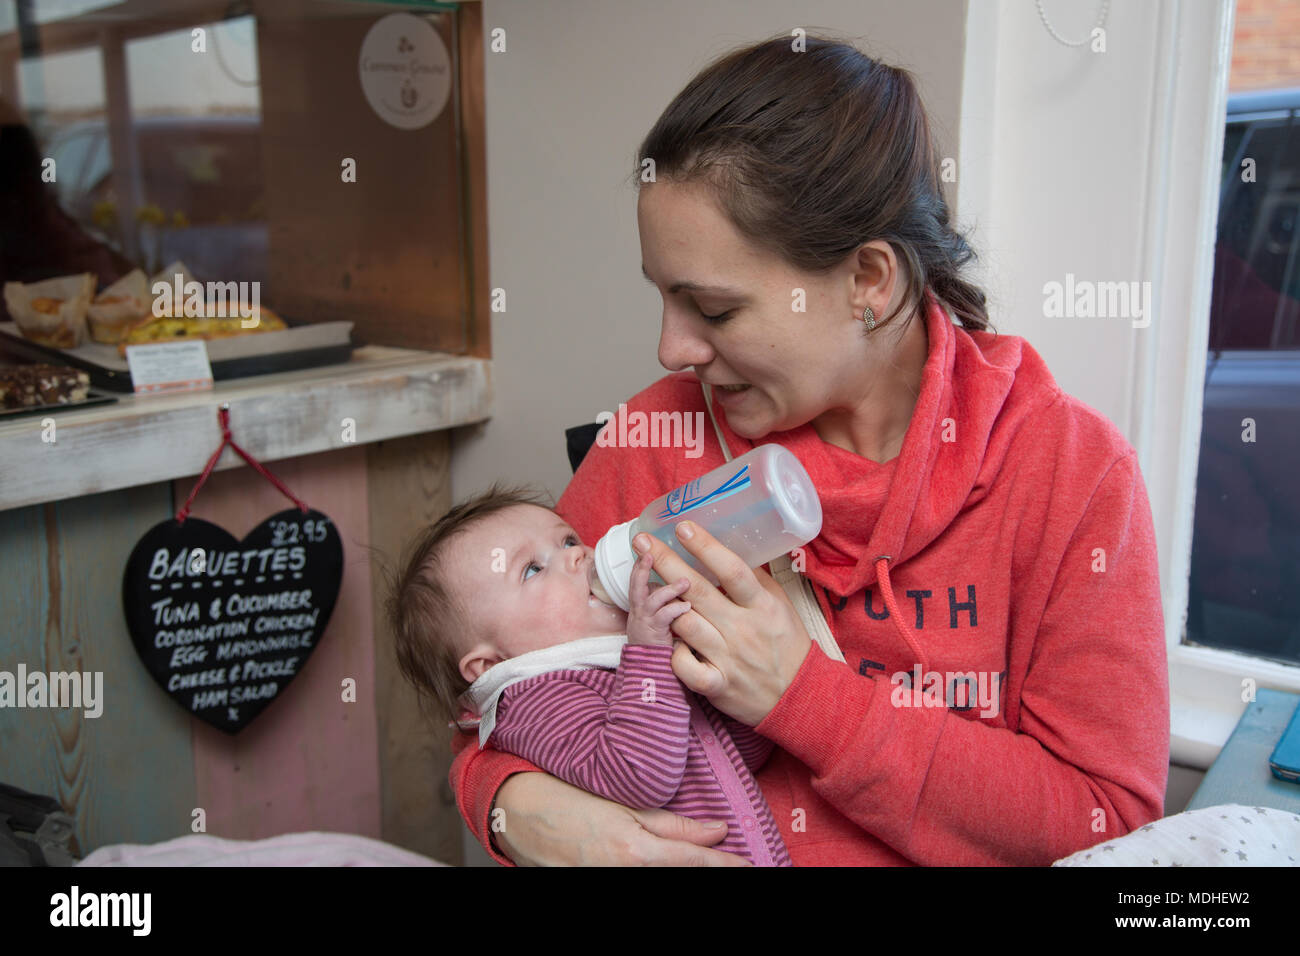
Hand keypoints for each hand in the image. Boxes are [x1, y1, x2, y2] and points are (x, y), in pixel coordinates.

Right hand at [493, 772, 750, 865]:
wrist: (517, 815)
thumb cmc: (565, 800)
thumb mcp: (621, 804)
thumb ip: (671, 823)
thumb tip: (716, 830)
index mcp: (635, 852)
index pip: (695, 862)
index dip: (727, 864)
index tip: (750, 865)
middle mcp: (625, 875)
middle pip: (681, 877)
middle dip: (707, 868)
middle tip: (733, 861)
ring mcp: (607, 884)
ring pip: (661, 880)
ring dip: (682, 870)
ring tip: (701, 858)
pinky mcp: (594, 886)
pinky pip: (636, 882)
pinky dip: (656, 872)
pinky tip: (667, 864)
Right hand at [625, 550, 691, 646]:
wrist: (651, 669)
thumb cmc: (661, 638)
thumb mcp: (661, 614)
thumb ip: (668, 598)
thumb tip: (686, 577)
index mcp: (640, 604)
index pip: (637, 579)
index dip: (641, 563)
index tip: (647, 547)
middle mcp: (639, 610)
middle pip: (636, 585)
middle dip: (642, 568)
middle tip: (650, 553)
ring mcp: (644, 622)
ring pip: (652, 600)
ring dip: (668, 589)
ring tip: (685, 582)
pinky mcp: (654, 635)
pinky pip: (663, 618)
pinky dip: (675, 610)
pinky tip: (687, 607)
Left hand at [633, 521, 811, 725]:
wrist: (798, 695)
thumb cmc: (786, 643)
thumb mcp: (779, 604)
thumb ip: (754, 580)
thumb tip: (727, 549)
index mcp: (761, 605)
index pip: (732, 570)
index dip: (706, 547)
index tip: (682, 527)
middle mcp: (743, 628)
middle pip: (700, 592)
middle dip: (667, 562)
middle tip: (642, 540)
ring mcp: (728, 657)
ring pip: (686, 625)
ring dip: (663, 604)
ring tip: (646, 583)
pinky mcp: (718, 684)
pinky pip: (685, 667)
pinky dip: (674, 654)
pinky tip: (669, 641)